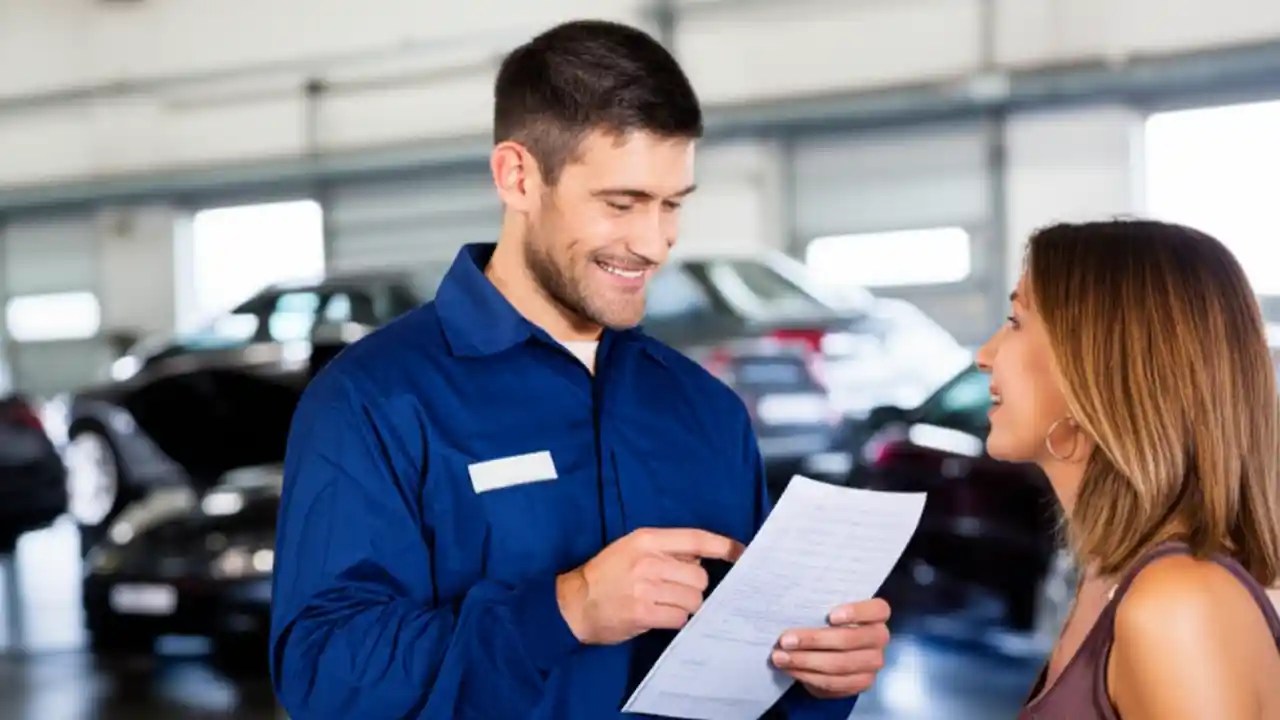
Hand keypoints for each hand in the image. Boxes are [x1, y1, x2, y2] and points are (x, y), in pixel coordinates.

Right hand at [556, 528, 744, 645]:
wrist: (573, 603)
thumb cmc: (605, 575)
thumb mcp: (632, 550)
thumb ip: (666, 550)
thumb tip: (703, 554)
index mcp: (647, 539)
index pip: (695, 538)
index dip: (723, 546)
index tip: (742, 553)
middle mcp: (649, 560)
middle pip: (699, 576)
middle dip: (693, 588)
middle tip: (674, 592)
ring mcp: (645, 587)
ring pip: (693, 600)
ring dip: (684, 607)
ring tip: (664, 605)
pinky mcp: (642, 612)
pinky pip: (679, 618)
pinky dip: (675, 620)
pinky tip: (658, 617)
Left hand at [771, 598, 891, 698]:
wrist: (833, 651)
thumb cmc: (827, 622)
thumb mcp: (827, 609)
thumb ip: (820, 605)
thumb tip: (789, 602)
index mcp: (877, 615)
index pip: (877, 610)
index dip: (856, 612)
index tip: (830, 616)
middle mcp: (879, 638)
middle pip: (849, 639)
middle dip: (813, 640)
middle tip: (785, 640)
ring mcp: (873, 662)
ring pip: (839, 664)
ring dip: (805, 661)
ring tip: (780, 657)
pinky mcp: (862, 682)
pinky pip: (833, 682)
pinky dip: (808, 676)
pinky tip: (791, 669)